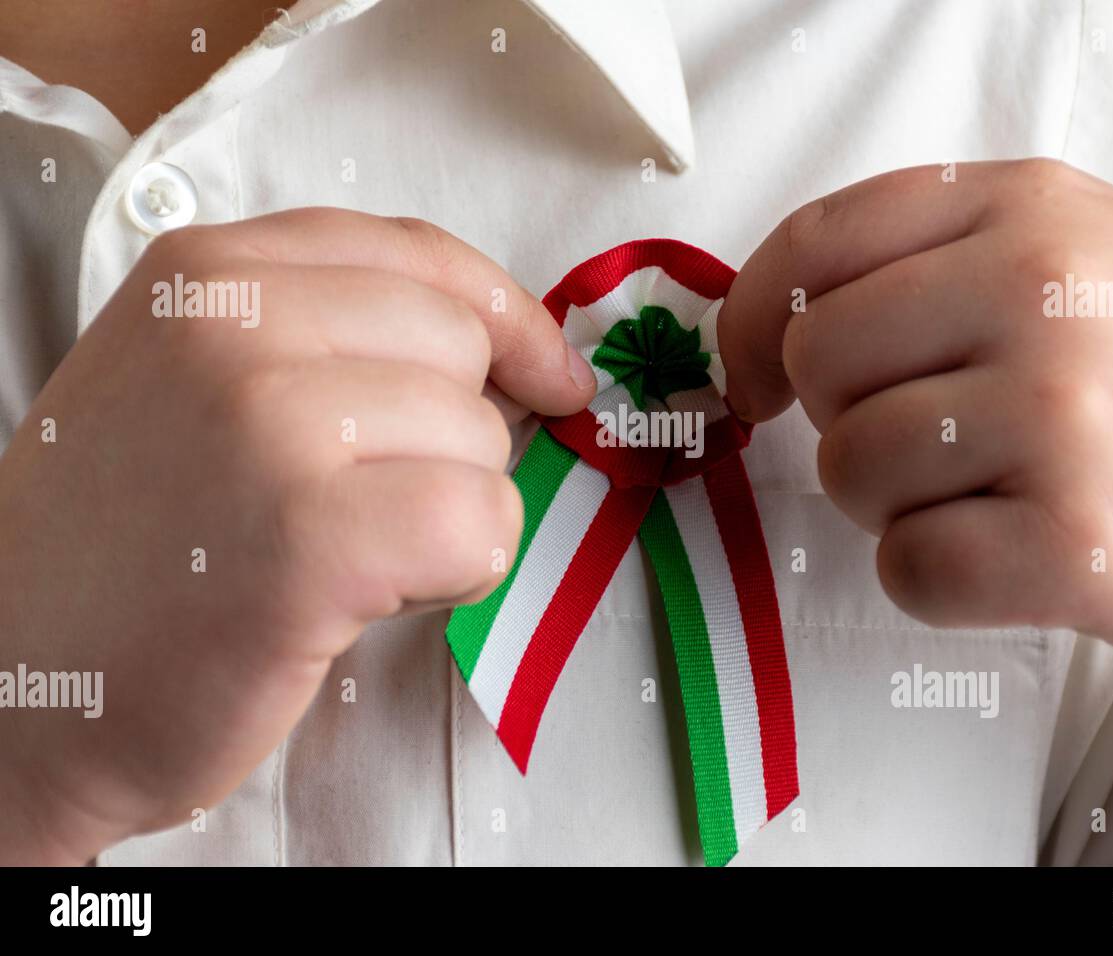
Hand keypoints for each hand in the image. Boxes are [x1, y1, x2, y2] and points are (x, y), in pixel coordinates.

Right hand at [0, 208, 594, 862]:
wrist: (11, 689)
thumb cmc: (131, 543)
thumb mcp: (196, 382)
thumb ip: (332, 335)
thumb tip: (517, 354)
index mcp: (208, 269)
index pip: (420, 254)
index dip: (504, 318)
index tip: (544, 372)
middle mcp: (233, 322)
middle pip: (461, 346)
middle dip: (453, 433)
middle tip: (371, 500)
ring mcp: (268, 425)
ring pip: (481, 439)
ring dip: (445, 510)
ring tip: (345, 555)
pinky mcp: (309, 540)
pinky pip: (479, 522)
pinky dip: (459, 569)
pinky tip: (374, 593)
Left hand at [720, 159, 1112, 681]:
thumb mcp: (1093, 255)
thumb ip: (944, 261)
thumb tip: (783, 322)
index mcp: (1032, 208)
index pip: (816, 243)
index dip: (752, 320)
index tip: (751, 375)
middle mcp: (1042, 293)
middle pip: (817, 364)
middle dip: (848, 421)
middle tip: (933, 444)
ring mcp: (1061, 416)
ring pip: (853, 471)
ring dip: (899, 507)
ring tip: (999, 496)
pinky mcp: (1076, 543)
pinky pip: (908, 570)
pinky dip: (939, 581)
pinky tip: (1013, 557)